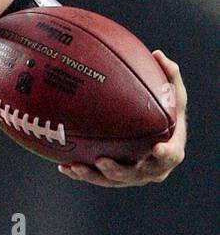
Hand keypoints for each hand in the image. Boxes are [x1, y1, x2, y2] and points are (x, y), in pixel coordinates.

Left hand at [58, 51, 186, 186]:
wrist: (156, 136)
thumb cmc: (166, 113)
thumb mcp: (171, 95)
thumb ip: (169, 76)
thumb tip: (158, 53)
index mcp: (170, 150)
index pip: (172, 155)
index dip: (165, 154)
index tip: (157, 148)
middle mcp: (152, 168)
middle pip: (137, 174)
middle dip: (119, 171)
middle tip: (103, 161)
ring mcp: (133, 175)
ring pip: (113, 180)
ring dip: (93, 176)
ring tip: (75, 166)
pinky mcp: (116, 177)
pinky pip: (97, 178)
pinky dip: (81, 174)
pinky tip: (63, 166)